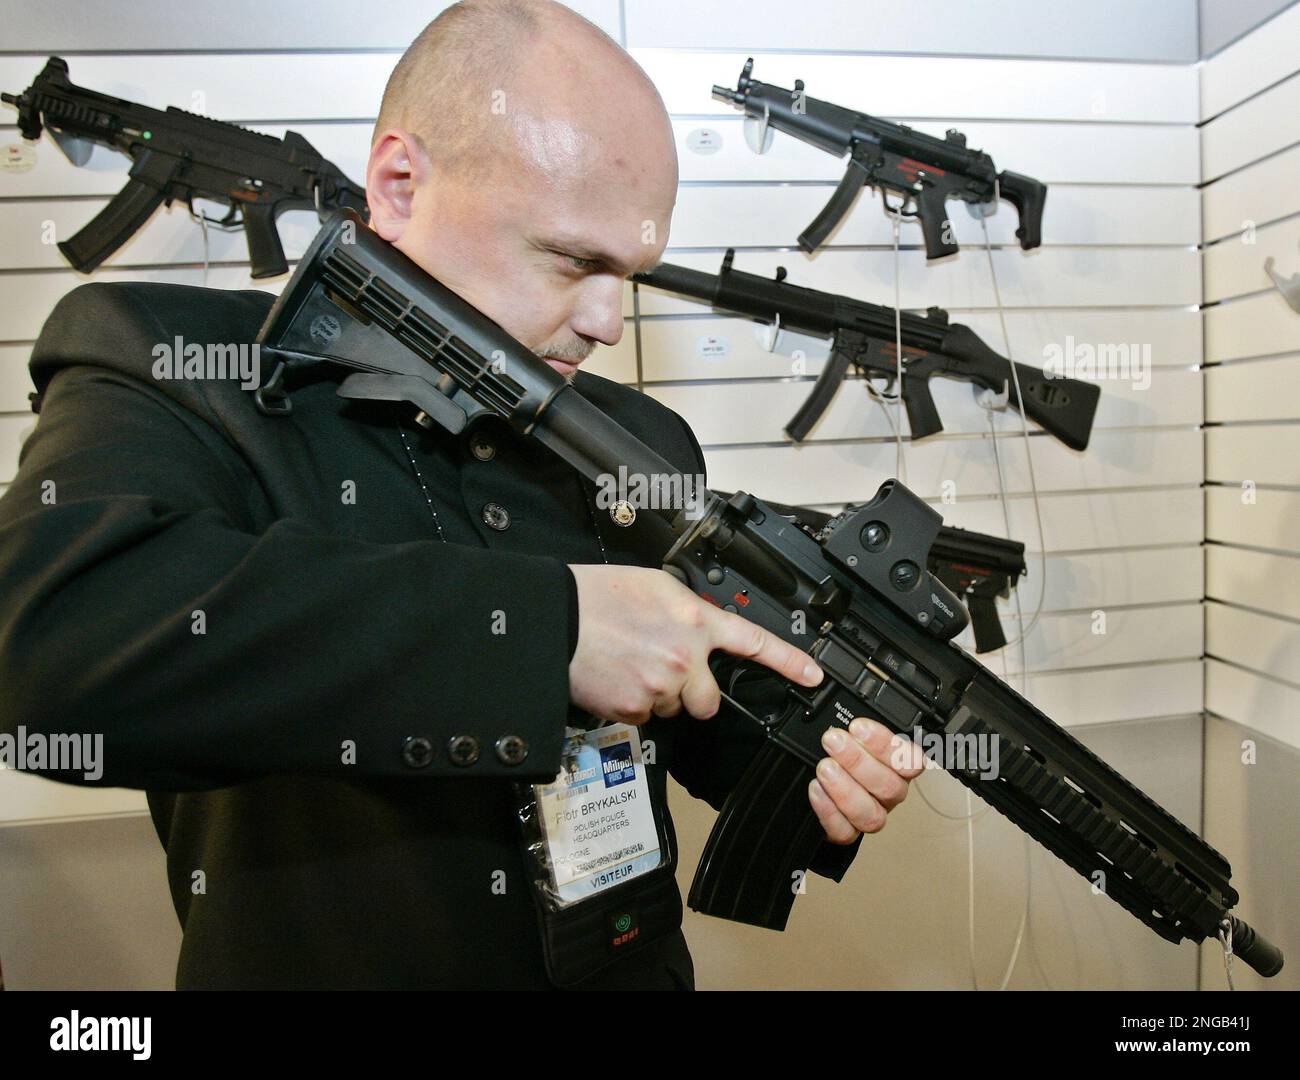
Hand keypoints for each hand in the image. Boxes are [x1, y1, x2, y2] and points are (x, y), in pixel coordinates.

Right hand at [567, 563, 823, 725]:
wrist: (557, 616)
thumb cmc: (599, 595)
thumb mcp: (656, 587)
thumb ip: (687, 609)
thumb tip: (697, 625)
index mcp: (695, 621)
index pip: (754, 643)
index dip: (789, 663)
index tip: (812, 676)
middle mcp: (685, 657)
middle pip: (710, 701)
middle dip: (694, 695)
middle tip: (669, 675)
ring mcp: (661, 686)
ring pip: (674, 708)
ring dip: (659, 696)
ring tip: (630, 665)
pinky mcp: (634, 708)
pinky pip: (644, 717)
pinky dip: (632, 703)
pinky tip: (616, 677)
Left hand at [809, 717, 925, 842]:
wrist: (807, 780)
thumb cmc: (832, 746)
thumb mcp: (839, 722)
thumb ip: (842, 713)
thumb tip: (830, 697)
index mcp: (895, 764)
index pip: (910, 760)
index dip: (887, 744)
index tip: (858, 727)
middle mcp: (888, 791)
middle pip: (890, 786)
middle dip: (858, 761)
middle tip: (833, 741)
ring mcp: (869, 812)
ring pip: (872, 814)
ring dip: (846, 790)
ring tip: (824, 768)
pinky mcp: (847, 831)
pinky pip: (846, 832)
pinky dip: (829, 812)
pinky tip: (816, 789)